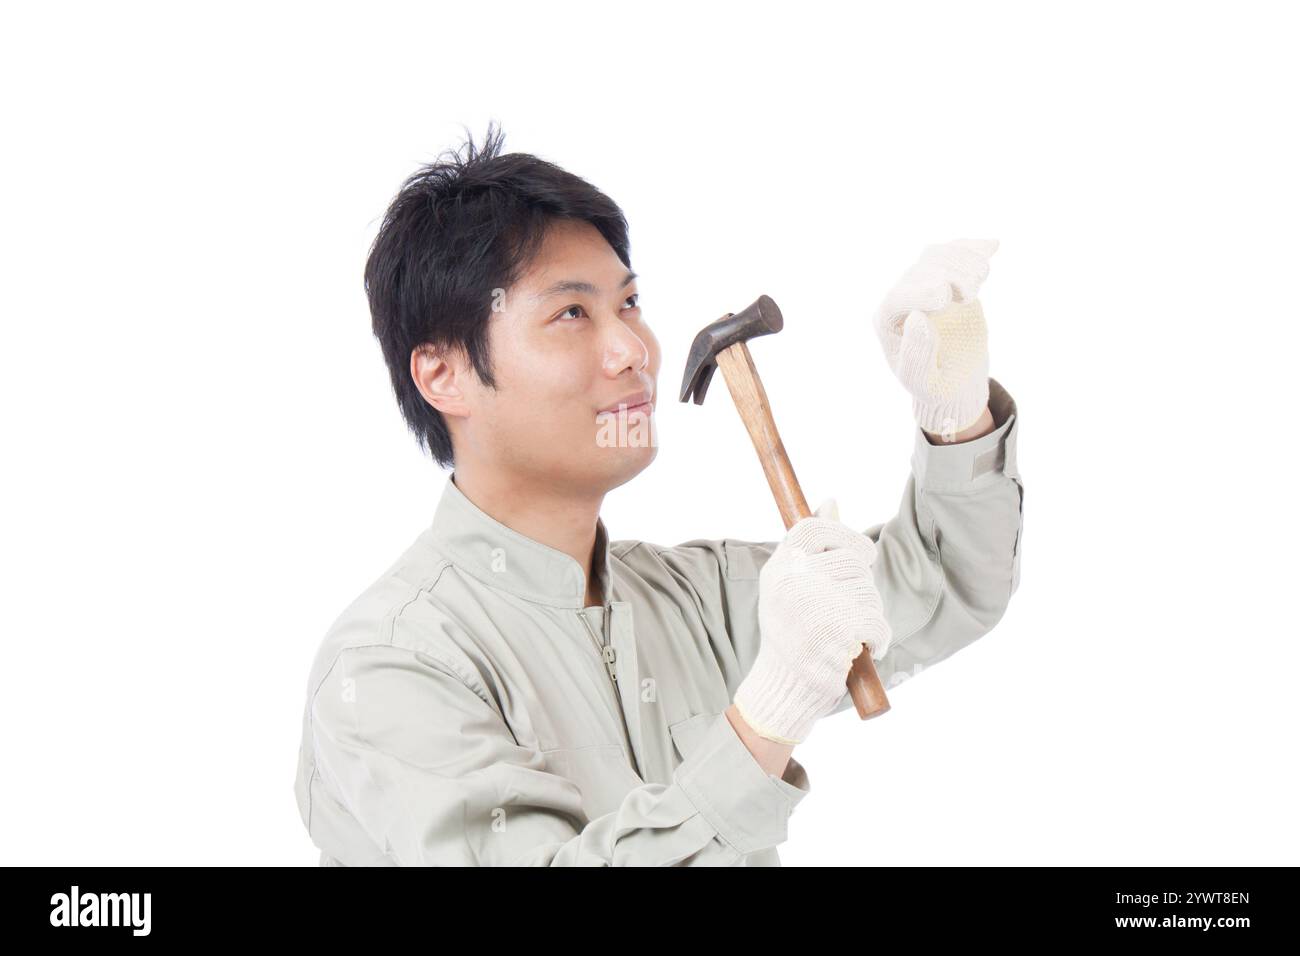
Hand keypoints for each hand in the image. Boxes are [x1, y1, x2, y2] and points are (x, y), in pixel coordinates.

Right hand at [732, 498, 892, 744]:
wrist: (783, 688)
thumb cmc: (790, 634)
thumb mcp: (789, 585)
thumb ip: (808, 546)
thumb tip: (832, 502)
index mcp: (780, 567)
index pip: (816, 527)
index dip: (845, 535)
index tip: (861, 553)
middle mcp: (793, 579)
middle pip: (852, 559)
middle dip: (861, 583)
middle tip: (849, 608)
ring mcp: (815, 603)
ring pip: (867, 590)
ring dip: (869, 613)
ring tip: (848, 632)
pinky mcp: (839, 628)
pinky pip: (876, 621)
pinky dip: (877, 638)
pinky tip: (862, 648)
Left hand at [874, 238, 998, 438]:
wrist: (956, 379)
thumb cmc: (935, 385)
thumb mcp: (925, 384)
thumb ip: (918, 358)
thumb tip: (917, 319)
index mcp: (888, 323)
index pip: (897, 299)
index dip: (919, 293)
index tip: (945, 296)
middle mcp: (902, 298)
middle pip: (921, 272)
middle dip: (948, 277)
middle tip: (970, 295)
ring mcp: (925, 283)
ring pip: (939, 257)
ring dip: (963, 261)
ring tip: (982, 276)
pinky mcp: (948, 277)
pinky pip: (956, 254)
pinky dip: (974, 249)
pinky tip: (992, 246)